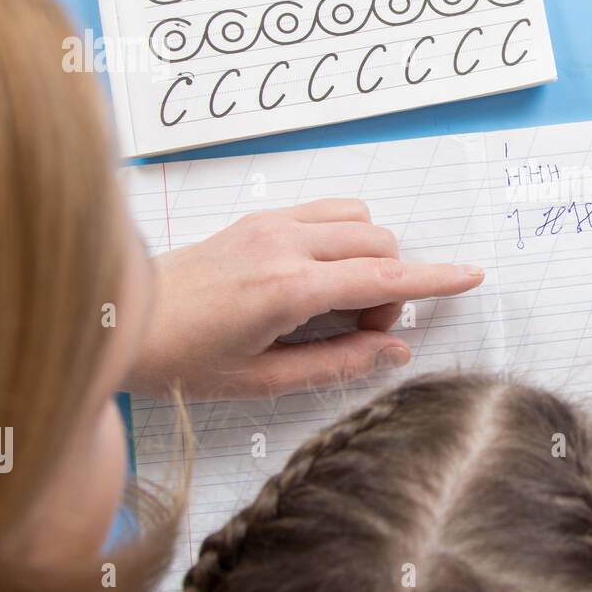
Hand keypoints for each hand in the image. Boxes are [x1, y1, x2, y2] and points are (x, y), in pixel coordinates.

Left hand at [125, 198, 484, 399]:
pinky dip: (344, 237)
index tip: (472, 275)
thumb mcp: (262, 381)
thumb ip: (338, 364)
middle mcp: (284, 243)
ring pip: (360, 219)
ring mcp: (271, 223)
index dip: (435, 279)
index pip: (383, 277)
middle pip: (379, 245)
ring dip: (369, 258)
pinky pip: (329, 211)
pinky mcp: (260, 216)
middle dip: (389, 287)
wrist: (119, 317)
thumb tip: (394, 350)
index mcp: (287, 289)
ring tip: (338, 302)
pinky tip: (320, 275)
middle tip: (360, 329)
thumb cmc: (181, 359)